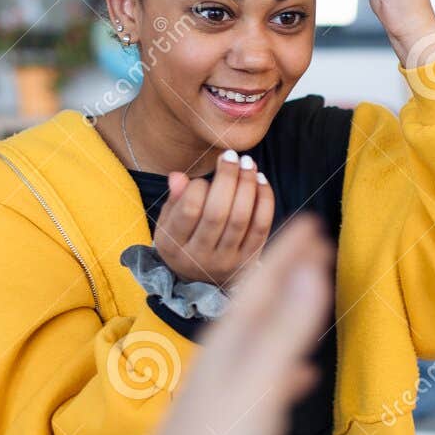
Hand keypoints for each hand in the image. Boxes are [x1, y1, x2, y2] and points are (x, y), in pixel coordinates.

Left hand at [123, 215, 332, 434]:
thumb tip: (311, 270)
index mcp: (226, 345)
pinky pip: (261, 381)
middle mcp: (219, 362)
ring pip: (257, 340)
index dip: (286, 252)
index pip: (259, 284)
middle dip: (284, 274)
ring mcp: (220, 394)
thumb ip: (286, 329)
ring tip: (307, 301)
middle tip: (311, 246)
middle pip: (256, 306)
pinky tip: (297, 379)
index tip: (310, 221)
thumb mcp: (257, 384)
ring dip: (284, 316)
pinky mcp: (225, 426)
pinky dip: (284, 370)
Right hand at [153, 150, 275, 287]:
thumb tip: (178, 176)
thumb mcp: (169, 223)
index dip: (198, 187)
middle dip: (227, 178)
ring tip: (248, 163)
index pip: (189, 210)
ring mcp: (227, 261)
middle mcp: (201, 257)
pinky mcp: (249, 260)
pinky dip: (264, 200)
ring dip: (247, 185)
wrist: (203, 279)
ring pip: (241, 218)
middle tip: (231, 156)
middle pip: (218, 213)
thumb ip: (174, 199)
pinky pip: (261, 226)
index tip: (202, 180)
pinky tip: (260, 180)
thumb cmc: (184, 240)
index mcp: (174, 246)